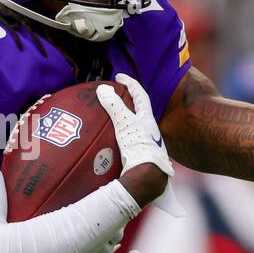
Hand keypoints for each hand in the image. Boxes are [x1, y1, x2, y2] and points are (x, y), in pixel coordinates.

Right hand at [97, 74, 172, 204]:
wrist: (148, 176)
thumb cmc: (138, 147)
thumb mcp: (124, 123)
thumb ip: (114, 106)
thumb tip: (103, 88)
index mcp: (148, 119)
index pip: (140, 94)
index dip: (130, 83)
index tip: (120, 76)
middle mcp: (150, 130)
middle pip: (140, 110)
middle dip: (129, 102)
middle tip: (117, 95)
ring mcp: (147, 144)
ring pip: (136, 127)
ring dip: (126, 120)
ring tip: (113, 119)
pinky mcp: (141, 157)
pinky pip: (131, 141)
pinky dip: (121, 137)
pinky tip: (113, 143)